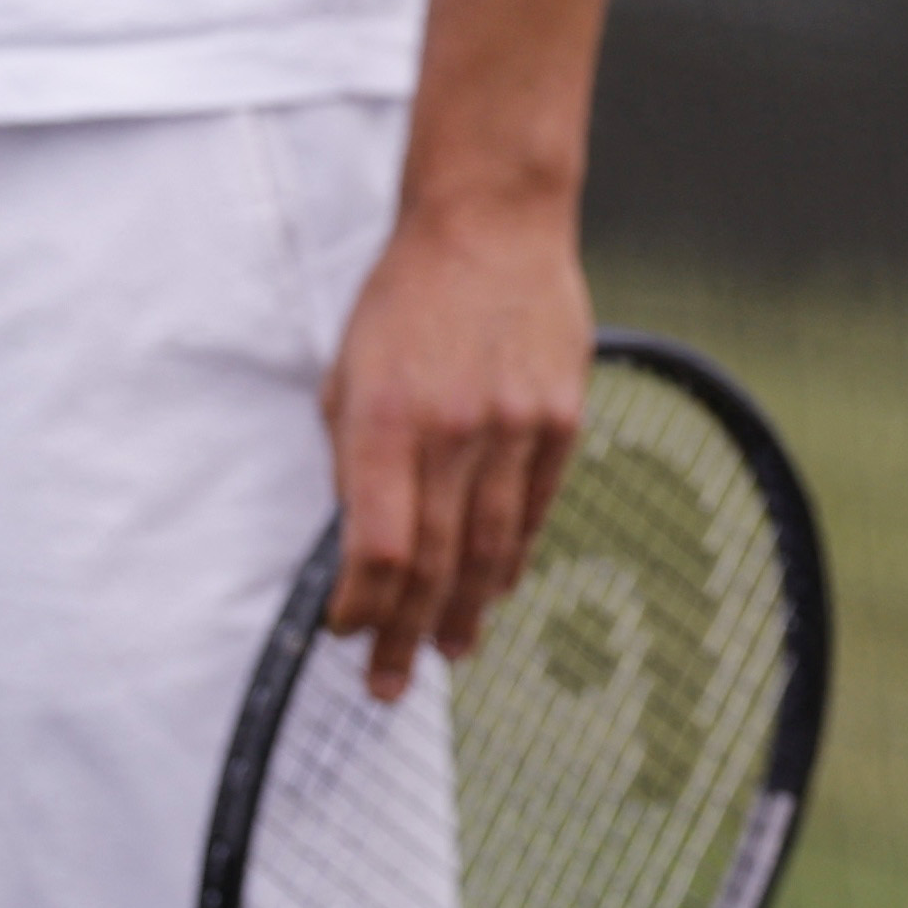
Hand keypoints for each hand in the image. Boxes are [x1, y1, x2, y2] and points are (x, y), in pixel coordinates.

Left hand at [319, 189, 592, 693]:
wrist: (492, 223)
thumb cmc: (405, 297)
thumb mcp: (348, 371)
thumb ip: (352, 460)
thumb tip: (360, 547)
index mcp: (385, 417)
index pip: (377, 547)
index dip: (361, 606)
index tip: (346, 634)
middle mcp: (454, 430)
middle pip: (432, 563)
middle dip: (407, 633)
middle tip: (390, 684)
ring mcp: (517, 426)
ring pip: (489, 548)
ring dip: (465, 611)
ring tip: (448, 652)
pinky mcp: (561, 417)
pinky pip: (535, 509)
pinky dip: (513, 558)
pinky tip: (496, 590)